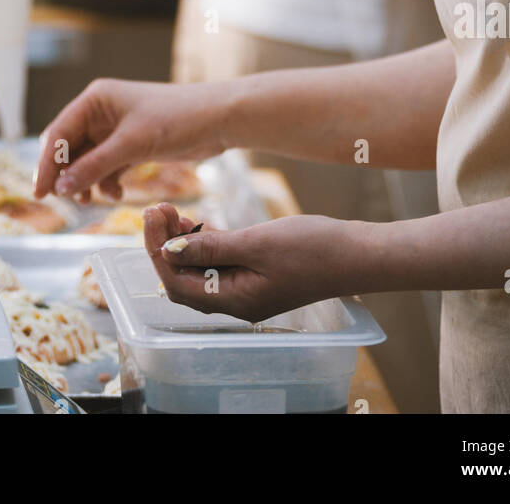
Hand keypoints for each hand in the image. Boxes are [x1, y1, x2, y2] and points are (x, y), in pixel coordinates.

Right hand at [34, 77, 231, 200]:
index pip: (58, 133)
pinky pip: (107, 166)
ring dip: (86, 180)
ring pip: (88, 159)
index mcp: (96, 99)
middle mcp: (102, 111)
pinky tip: (116, 194)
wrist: (217, 119)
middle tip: (65, 200)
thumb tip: (61, 187)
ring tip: (89, 201)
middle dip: (66, 173)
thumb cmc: (176, 119)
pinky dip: (106, 181)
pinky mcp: (133, 144)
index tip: (41, 193)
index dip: (46, 164)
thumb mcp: (131, 144)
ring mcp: (117, 128)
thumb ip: (94, 166)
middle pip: (70, 147)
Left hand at [145, 204, 357, 321]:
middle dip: (164, 245)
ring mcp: (248, 289)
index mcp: (234, 301)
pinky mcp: (258, 275)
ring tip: (172, 210)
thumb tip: (169, 248)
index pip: (177, 282)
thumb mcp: (257, 242)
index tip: (151, 215)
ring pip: (200, 270)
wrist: (358, 254)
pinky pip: (220, 264)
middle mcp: (236, 301)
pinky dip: (205, 243)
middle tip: (157, 209)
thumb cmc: (314, 249)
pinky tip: (198, 222)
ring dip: (182, 242)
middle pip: (184, 278)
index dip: (157, 250)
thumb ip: (212, 246)